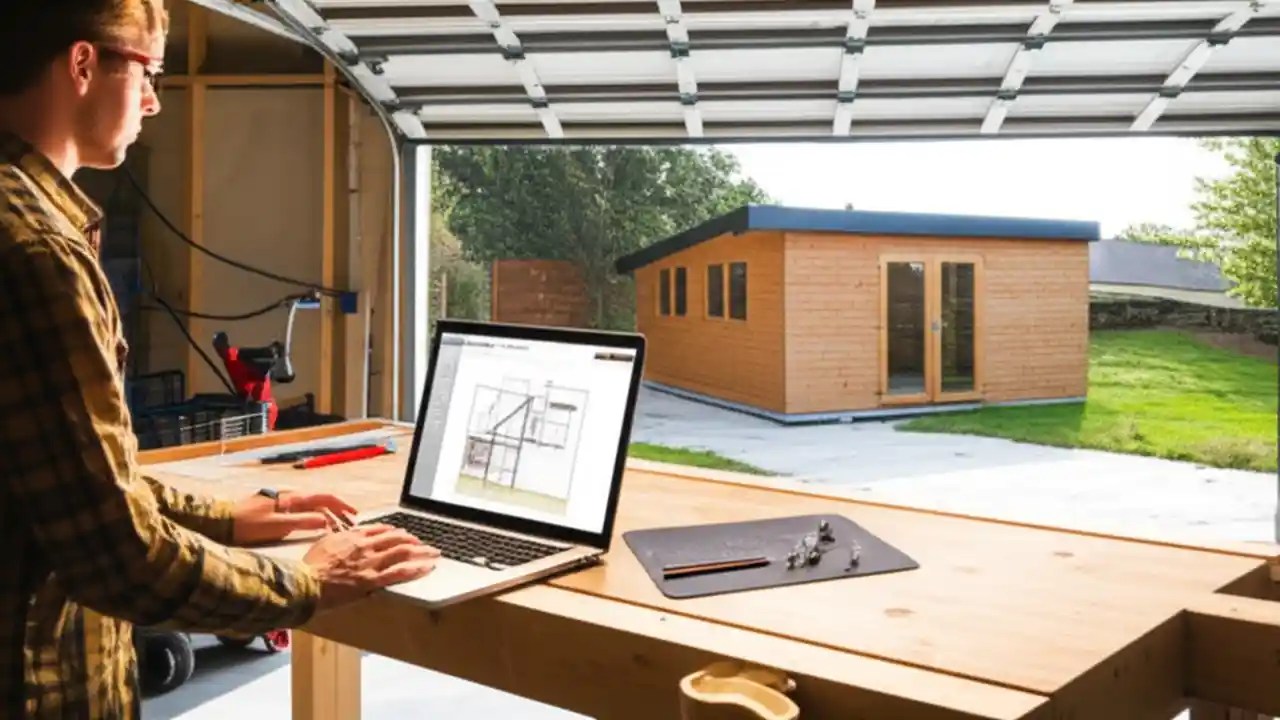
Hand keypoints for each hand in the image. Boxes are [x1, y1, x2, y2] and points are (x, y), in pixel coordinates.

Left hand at [231, 491, 356, 545]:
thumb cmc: (247, 525)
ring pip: (311, 505)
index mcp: (292, 498)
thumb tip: (326, 520)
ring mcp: (281, 501)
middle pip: (320, 501)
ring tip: (335, 528)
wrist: (220, 521)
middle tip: (349, 525)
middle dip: (337, 511)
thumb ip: (302, 522)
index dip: (342, 506)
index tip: (355, 516)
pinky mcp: (274, 508)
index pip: (325, 497)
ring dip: (326, 515)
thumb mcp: (277, 526)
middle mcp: (289, 497)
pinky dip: (314, 516)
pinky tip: (314, 525)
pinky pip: (302, 510)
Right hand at [303, 524, 439, 608]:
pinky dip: (416, 569)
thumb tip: (344, 537)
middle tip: (424, 542)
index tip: (402, 533)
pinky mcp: (372, 579)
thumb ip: (339, 539)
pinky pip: (399, 572)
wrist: (304, 583)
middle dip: (414, 539)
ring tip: (434, 552)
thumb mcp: (324, 544)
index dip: (395, 531)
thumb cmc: (309, 567)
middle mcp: (365, 545)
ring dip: (421, 551)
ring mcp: (370, 562)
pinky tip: (427, 567)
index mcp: (353, 536)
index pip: (380, 529)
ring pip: (403, 552)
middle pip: (396, 538)